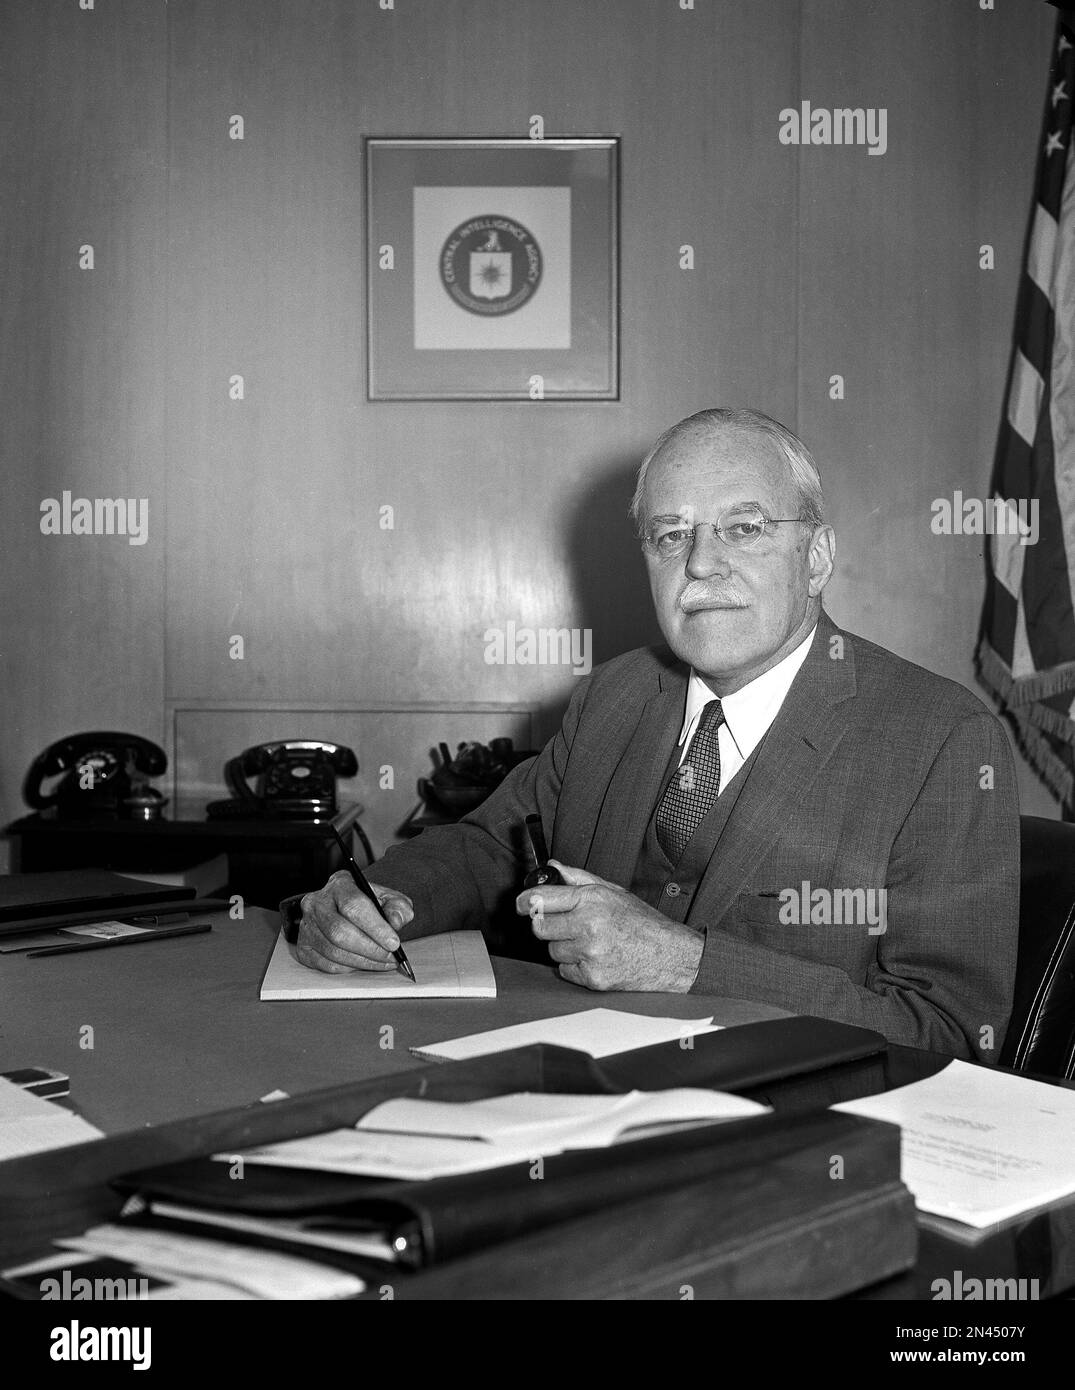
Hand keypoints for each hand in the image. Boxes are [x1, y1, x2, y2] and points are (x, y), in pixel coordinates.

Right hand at [295, 871, 414, 973]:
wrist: (342, 911)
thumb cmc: (367, 905)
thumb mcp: (388, 898)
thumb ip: (398, 907)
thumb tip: (396, 921)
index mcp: (339, 884)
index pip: (353, 905)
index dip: (375, 927)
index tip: (394, 943)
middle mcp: (317, 903)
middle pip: (340, 931)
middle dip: (370, 949)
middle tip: (391, 957)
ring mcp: (307, 926)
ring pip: (333, 951)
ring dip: (363, 962)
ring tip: (384, 962)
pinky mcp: (304, 947)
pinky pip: (327, 964)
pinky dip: (350, 968)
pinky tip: (365, 964)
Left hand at [516, 862, 703, 991]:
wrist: (671, 955)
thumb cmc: (643, 923)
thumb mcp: (613, 891)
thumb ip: (578, 878)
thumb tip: (552, 866)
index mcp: (592, 899)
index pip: (542, 899)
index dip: (525, 901)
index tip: (520, 904)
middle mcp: (589, 925)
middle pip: (541, 928)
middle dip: (548, 926)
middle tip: (566, 925)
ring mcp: (590, 954)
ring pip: (553, 951)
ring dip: (564, 947)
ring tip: (591, 942)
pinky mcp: (593, 978)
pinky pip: (565, 971)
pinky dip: (576, 966)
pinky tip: (596, 958)